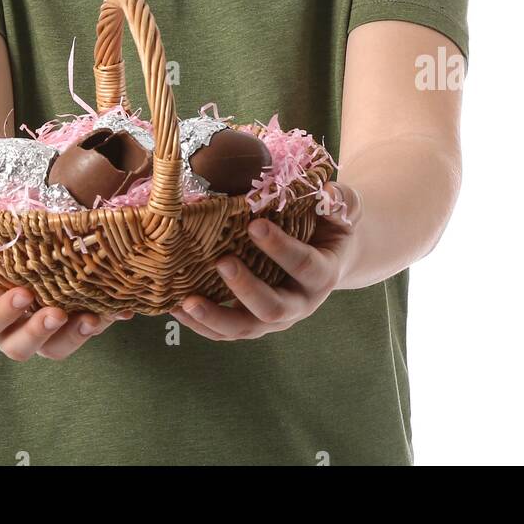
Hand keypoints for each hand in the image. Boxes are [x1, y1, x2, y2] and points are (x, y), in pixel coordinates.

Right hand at [0, 222, 133, 359]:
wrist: (8, 252)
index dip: (4, 312)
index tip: (23, 294)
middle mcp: (11, 327)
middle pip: (19, 347)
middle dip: (39, 333)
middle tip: (57, 314)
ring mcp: (41, 329)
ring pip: (55, 348)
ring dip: (75, 336)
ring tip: (94, 318)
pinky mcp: (68, 324)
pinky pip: (84, 330)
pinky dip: (104, 321)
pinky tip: (120, 310)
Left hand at [167, 182, 362, 340]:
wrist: (330, 255)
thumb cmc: (331, 226)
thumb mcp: (345, 210)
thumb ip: (340, 200)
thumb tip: (325, 192)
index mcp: (323, 274)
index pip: (304, 266)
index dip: (281, 249)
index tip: (255, 225)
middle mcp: (300, 303)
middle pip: (273, 309)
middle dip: (246, 288)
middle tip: (222, 261)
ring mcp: (276, 318)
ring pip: (246, 329)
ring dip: (216, 317)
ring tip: (187, 301)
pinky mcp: (254, 321)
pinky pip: (227, 332)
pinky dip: (202, 324)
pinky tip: (177, 307)